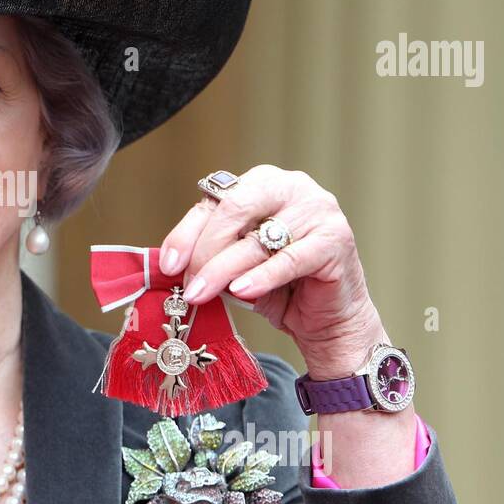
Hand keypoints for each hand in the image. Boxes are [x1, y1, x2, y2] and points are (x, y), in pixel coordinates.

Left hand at [160, 165, 384, 380]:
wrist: (328, 320)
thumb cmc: (280, 289)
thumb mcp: (235, 268)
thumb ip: (209, 256)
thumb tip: (172, 263)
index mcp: (263, 183)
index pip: (216, 201)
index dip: (186, 233)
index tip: (168, 265)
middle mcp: (292, 186)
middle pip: (235, 208)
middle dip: (204, 249)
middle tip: (189, 283)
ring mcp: (318, 210)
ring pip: (258, 238)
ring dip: (223, 269)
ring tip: (201, 294)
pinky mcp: (335, 240)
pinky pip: (289, 258)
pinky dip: (261, 276)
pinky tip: (240, 290)